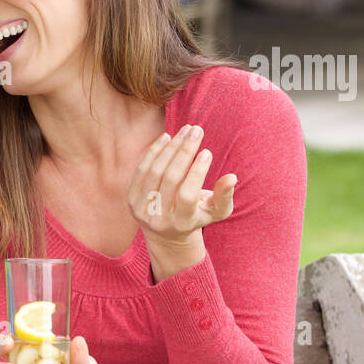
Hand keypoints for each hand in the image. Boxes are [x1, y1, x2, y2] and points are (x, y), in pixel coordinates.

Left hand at [128, 124, 235, 246]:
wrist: (165, 233)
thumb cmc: (197, 216)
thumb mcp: (216, 211)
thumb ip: (224, 196)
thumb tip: (232, 177)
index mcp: (182, 223)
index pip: (188, 194)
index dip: (197, 172)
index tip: (207, 152)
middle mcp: (159, 218)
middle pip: (170, 179)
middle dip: (185, 151)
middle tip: (197, 130)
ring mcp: (142, 209)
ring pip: (155, 171)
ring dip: (171, 147)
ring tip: (185, 130)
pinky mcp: (131, 199)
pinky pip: (142, 170)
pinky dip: (154, 152)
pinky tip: (167, 137)